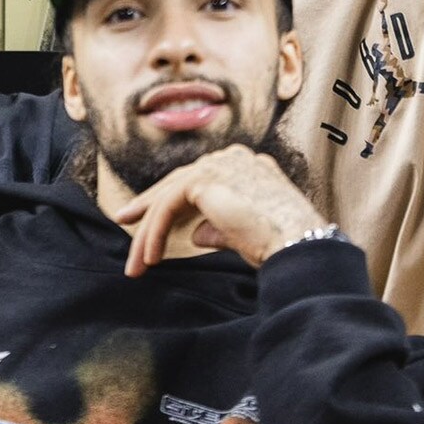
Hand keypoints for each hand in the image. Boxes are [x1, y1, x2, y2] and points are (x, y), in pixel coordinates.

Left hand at [112, 144, 326, 277]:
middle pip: (178, 180)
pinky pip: (167, 205)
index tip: (146, 218)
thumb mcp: (243, 233)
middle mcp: (231, 158)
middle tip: (124, 219)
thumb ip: (217, 227)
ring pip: (169, 195)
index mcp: (244, 165)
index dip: (169, 198)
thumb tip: (195, 232)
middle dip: (148, 204)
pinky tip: (150, 258)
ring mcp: (218, 163)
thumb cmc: (281, 243)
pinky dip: (155, 233)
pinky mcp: (206, 179)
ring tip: (136, 265)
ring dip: (148, 232)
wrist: (298, 243)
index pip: (198, 179)